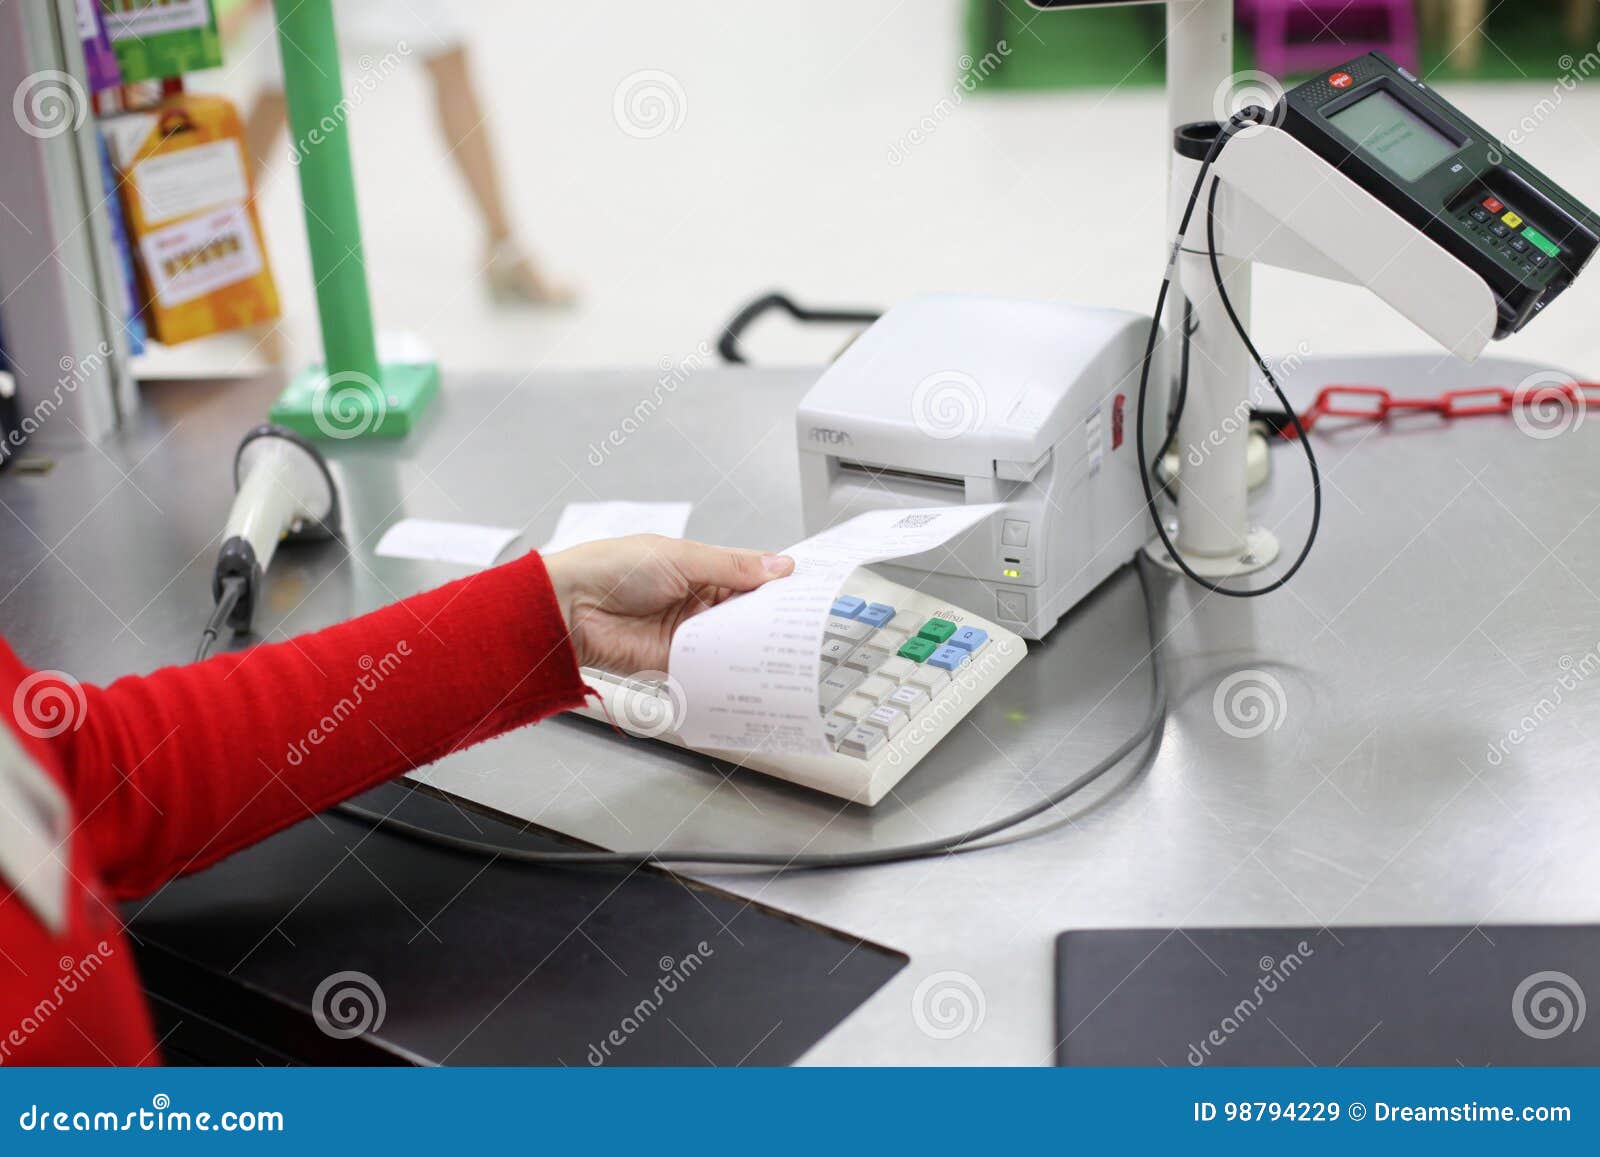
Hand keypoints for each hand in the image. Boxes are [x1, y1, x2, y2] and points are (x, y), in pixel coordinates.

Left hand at [543, 535, 794, 673]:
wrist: (569, 607)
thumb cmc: (612, 568)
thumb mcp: (680, 557)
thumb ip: (731, 566)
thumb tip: (778, 564)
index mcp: (698, 566)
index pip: (747, 576)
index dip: (774, 583)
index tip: (804, 590)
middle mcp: (695, 599)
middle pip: (744, 611)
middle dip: (770, 617)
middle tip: (803, 624)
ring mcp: (686, 631)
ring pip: (731, 640)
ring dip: (753, 644)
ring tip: (784, 648)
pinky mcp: (674, 661)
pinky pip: (709, 667)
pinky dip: (728, 669)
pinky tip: (750, 669)